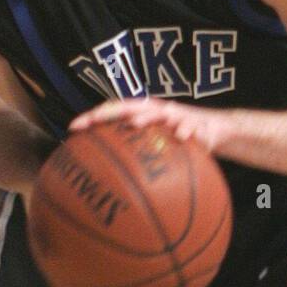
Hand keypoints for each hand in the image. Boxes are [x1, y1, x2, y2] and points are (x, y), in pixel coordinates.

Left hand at [69, 98, 228, 152]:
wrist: (215, 129)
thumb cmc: (176, 139)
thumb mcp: (154, 145)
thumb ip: (133, 154)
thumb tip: (104, 178)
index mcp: (142, 114)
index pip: (112, 111)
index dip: (92, 117)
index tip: (72, 128)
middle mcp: (155, 110)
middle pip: (128, 107)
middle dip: (110, 112)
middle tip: (93, 120)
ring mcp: (175, 115)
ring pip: (158, 113)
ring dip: (146, 118)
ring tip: (133, 124)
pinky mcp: (196, 123)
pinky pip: (190, 127)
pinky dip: (186, 131)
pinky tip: (181, 137)